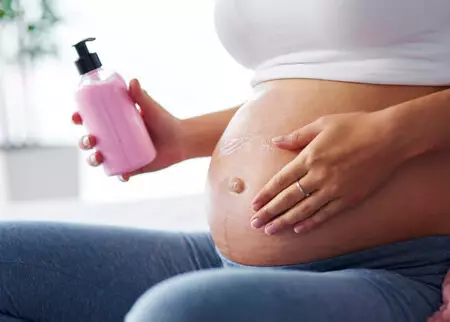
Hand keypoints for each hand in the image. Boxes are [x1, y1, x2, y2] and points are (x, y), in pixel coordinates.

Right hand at [72, 79, 185, 180]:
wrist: (182, 140)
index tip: (76, 117)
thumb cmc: (164, 120)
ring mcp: (122, 154)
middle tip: (90, 139)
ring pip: (101, 159)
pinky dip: (120, 175)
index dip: (79, 119)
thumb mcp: (151, 108)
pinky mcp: (133, 166)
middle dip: (84, 142)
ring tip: (98, 157)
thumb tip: (133, 81)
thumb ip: (141, 95)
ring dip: (93, 160)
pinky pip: (122, 173)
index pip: (91, 120)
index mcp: (114, 122)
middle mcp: (115, 139)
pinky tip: (123, 175)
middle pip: (91, 141)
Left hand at [250, 112, 403, 234]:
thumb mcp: (322, 124)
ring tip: (270, 231)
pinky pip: (326, 214)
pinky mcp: (349, 198)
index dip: (265, 194)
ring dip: (285, 222)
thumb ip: (297, 136)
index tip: (253, 205)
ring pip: (304, 210)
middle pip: (288, 198)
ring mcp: (334, 189)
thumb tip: (275, 142)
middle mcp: (318, 176)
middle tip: (254, 224)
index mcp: (309, 157)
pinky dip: (311, 223)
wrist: (389, 137)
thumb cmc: (355, 125)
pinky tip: (299, 229)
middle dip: (269, 212)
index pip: (280, 180)